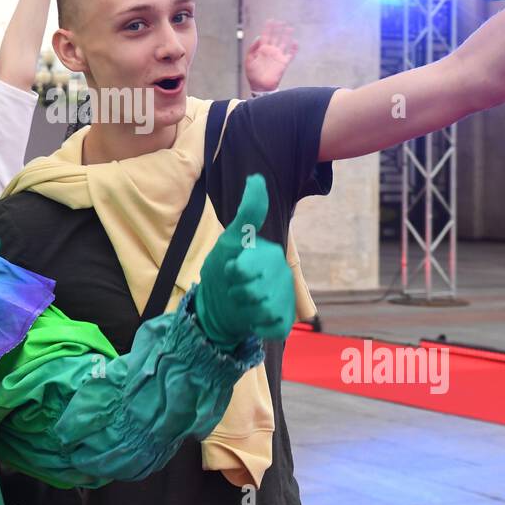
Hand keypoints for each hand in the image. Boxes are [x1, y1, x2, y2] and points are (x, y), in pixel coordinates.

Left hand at [195, 174, 295, 346]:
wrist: (218, 306)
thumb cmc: (223, 269)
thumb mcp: (229, 240)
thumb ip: (247, 213)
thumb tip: (256, 177)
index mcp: (272, 253)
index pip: (250, 269)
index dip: (235, 273)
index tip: (232, 269)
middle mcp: (284, 274)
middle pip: (257, 291)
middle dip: (238, 292)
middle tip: (235, 287)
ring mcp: (286, 297)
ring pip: (264, 310)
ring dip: (244, 309)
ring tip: (242, 302)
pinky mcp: (284, 320)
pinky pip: (272, 326)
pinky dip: (256, 325)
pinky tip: (251, 318)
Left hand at [244, 20, 297, 92]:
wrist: (260, 86)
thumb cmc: (252, 74)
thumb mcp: (249, 60)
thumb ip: (252, 48)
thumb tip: (258, 37)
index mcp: (262, 49)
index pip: (266, 35)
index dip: (268, 28)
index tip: (271, 20)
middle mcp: (271, 51)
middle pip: (276, 37)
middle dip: (278, 29)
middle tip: (282, 21)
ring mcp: (278, 56)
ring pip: (284, 43)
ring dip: (287, 36)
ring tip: (290, 28)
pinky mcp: (283, 63)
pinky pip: (290, 54)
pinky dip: (293, 49)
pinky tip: (295, 42)